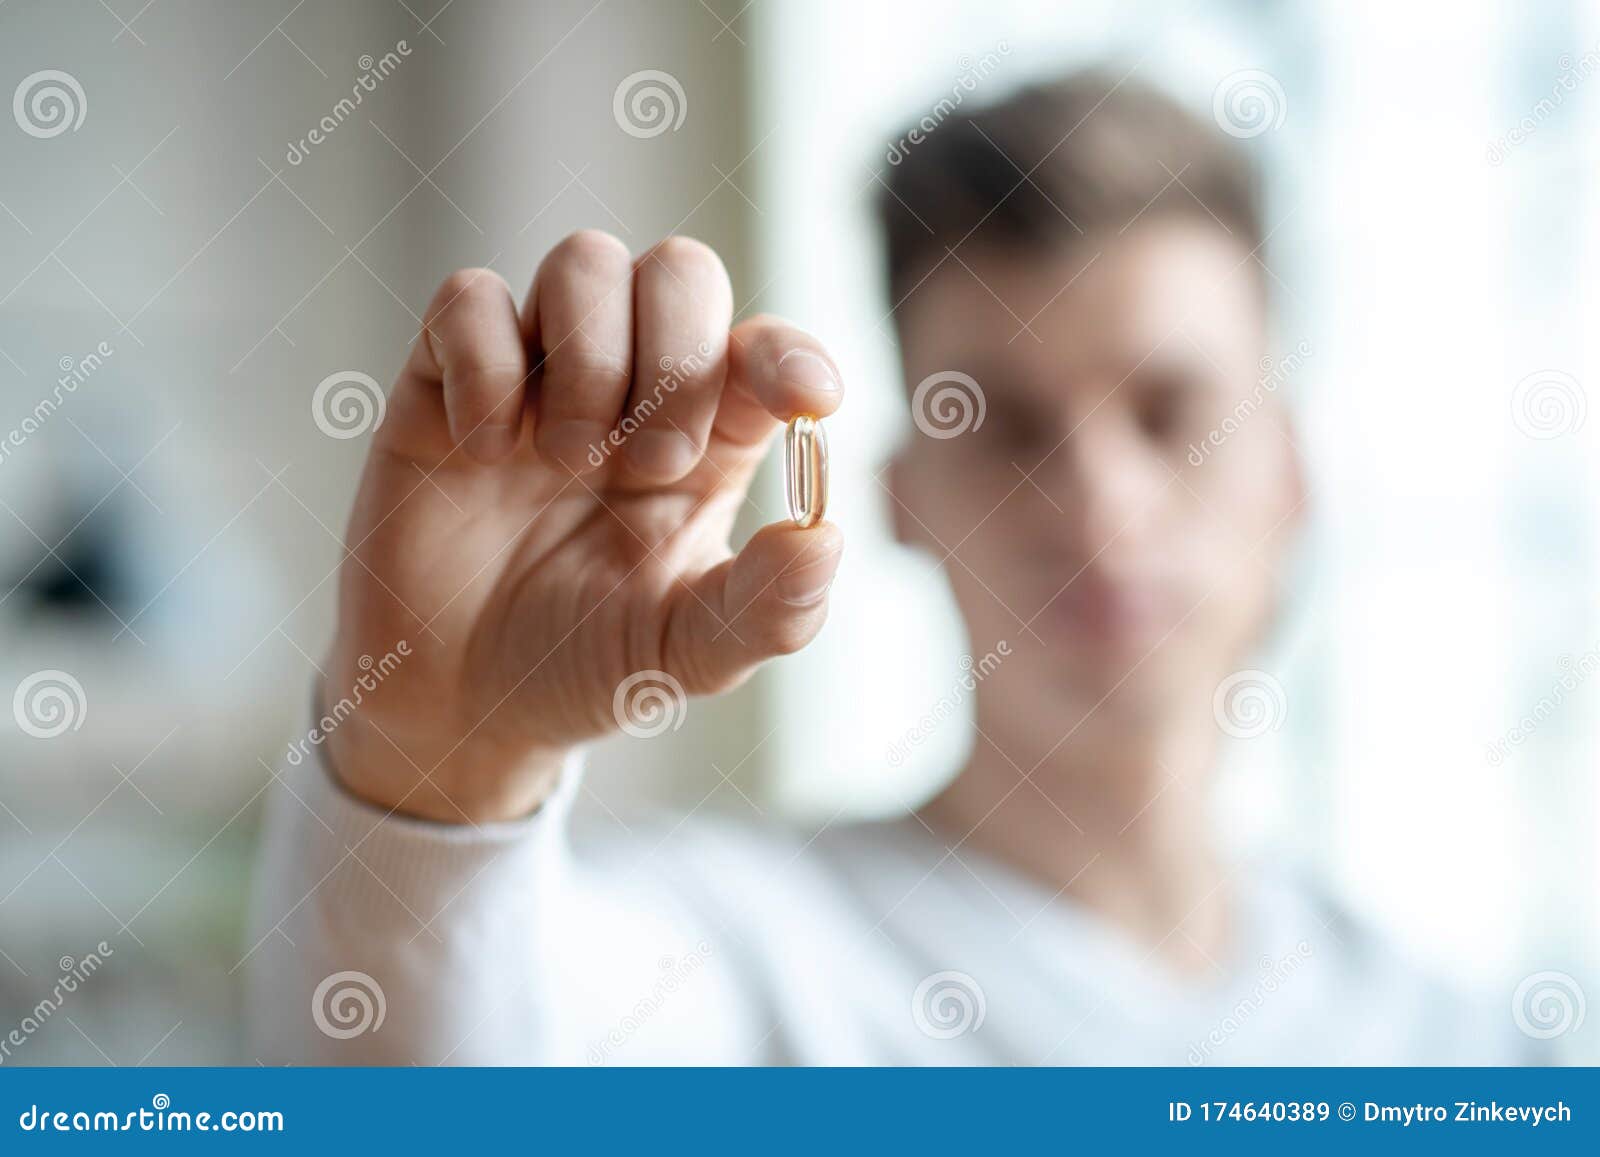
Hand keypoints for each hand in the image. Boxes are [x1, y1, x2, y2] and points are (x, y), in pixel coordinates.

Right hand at [320, 232, 843, 821]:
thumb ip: (765, 610)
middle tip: (652, 464)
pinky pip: (469, 298)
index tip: (806, 399)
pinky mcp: (446, 377)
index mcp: (710, 438)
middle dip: (678, 357)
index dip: (790, 355)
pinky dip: (486, 365)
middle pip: (682, 270)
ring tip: (565, 461)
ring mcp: (540, 371)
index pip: (767, 349)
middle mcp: (632, 384)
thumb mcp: (686, 655)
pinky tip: (484, 451)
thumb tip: (826, 541)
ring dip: (589, 357)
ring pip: (585, 261)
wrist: (458, 701)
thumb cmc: (584, 663)